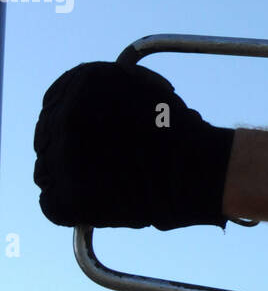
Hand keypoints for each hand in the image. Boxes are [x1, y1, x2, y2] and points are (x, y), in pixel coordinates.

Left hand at [34, 61, 235, 229]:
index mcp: (80, 83)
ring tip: (105, 183)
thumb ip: (103, 93)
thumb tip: (81, 109)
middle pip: (47, 136)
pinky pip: (52, 204)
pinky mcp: (64, 198)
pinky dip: (71, 207)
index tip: (86, 135)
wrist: (197, 170)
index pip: (55, 102)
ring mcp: (58, 158)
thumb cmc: (178, 130)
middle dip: (69, 150)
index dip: (70, 120)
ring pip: (46, 171)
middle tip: (100, 163)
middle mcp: (62, 116)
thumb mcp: (139, 87)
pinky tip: (98, 202)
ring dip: (68, 178)